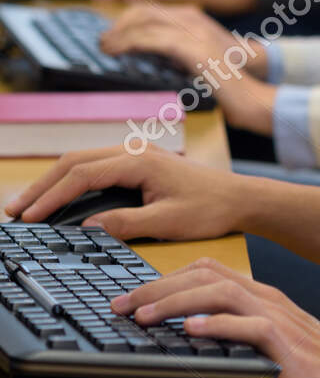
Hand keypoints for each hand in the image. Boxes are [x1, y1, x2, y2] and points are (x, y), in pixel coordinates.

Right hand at [5, 147, 248, 242]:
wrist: (240, 197)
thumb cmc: (210, 209)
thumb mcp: (168, 223)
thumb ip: (126, 223)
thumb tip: (88, 227)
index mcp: (139, 161)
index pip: (82, 175)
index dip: (52, 197)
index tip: (30, 218)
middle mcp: (134, 150)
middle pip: (74, 161)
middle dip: (42, 186)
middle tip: (14, 212)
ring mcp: (135, 153)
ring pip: (81, 161)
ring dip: (53, 182)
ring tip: (27, 206)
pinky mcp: (138, 162)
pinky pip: (95, 166)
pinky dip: (71, 180)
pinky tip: (59, 198)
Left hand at [100, 4, 275, 130]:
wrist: (251, 95)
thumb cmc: (225, 84)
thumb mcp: (197, 59)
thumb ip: (176, 51)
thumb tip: (147, 54)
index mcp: (194, 18)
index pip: (151, 10)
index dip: (127, 20)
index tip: (111, 35)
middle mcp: (193, 18)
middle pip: (143, 11)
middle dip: (119, 25)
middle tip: (103, 42)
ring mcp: (194, 31)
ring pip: (144, 22)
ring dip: (119, 35)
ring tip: (104, 47)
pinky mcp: (192, 48)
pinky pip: (152, 39)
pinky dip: (129, 43)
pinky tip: (117, 51)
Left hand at [109, 259, 319, 377]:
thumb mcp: (277, 352)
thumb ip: (244, 341)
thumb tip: (199, 345)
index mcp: (266, 300)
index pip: (208, 274)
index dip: (166, 281)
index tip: (132, 298)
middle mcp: (270, 302)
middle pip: (205, 276)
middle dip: (157, 287)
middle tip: (121, 305)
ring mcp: (280, 320)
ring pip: (220, 293)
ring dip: (175, 302)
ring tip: (143, 316)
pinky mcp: (288, 346)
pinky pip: (248, 327)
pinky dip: (216, 326)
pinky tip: (191, 332)